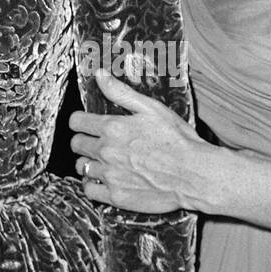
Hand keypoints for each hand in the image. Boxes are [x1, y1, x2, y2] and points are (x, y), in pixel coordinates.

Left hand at [68, 71, 205, 213]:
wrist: (195, 175)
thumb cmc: (178, 140)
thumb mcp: (152, 108)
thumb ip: (121, 92)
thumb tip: (99, 75)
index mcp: (112, 128)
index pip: (76, 122)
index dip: (80, 122)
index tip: (86, 124)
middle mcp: (106, 151)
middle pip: (77, 144)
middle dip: (84, 141)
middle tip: (97, 143)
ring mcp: (110, 175)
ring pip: (82, 167)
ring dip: (89, 163)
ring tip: (102, 162)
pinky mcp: (116, 196)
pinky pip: (90, 190)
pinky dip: (93, 185)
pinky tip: (104, 181)